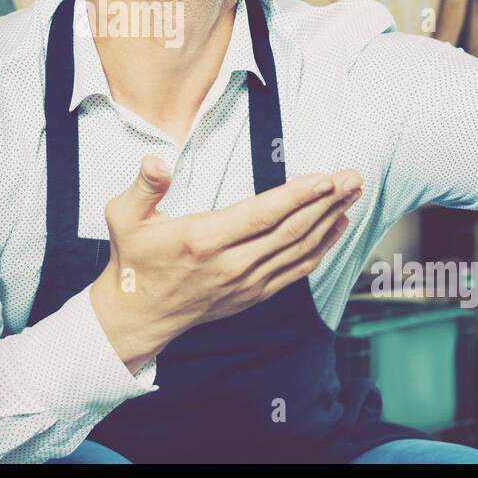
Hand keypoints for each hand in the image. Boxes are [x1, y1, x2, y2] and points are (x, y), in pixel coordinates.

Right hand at [90, 156, 362, 371]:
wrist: (138, 315)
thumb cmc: (133, 260)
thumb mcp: (124, 217)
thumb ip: (144, 186)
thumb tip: (155, 162)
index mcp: (203, 240)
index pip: (261, 215)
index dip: (297, 196)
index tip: (325, 178)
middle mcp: (230, 264)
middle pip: (291, 230)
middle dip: (327, 201)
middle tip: (354, 177)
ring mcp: (246, 282)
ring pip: (299, 249)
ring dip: (330, 220)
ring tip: (353, 194)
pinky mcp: (253, 294)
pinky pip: (296, 270)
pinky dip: (322, 248)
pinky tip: (336, 226)